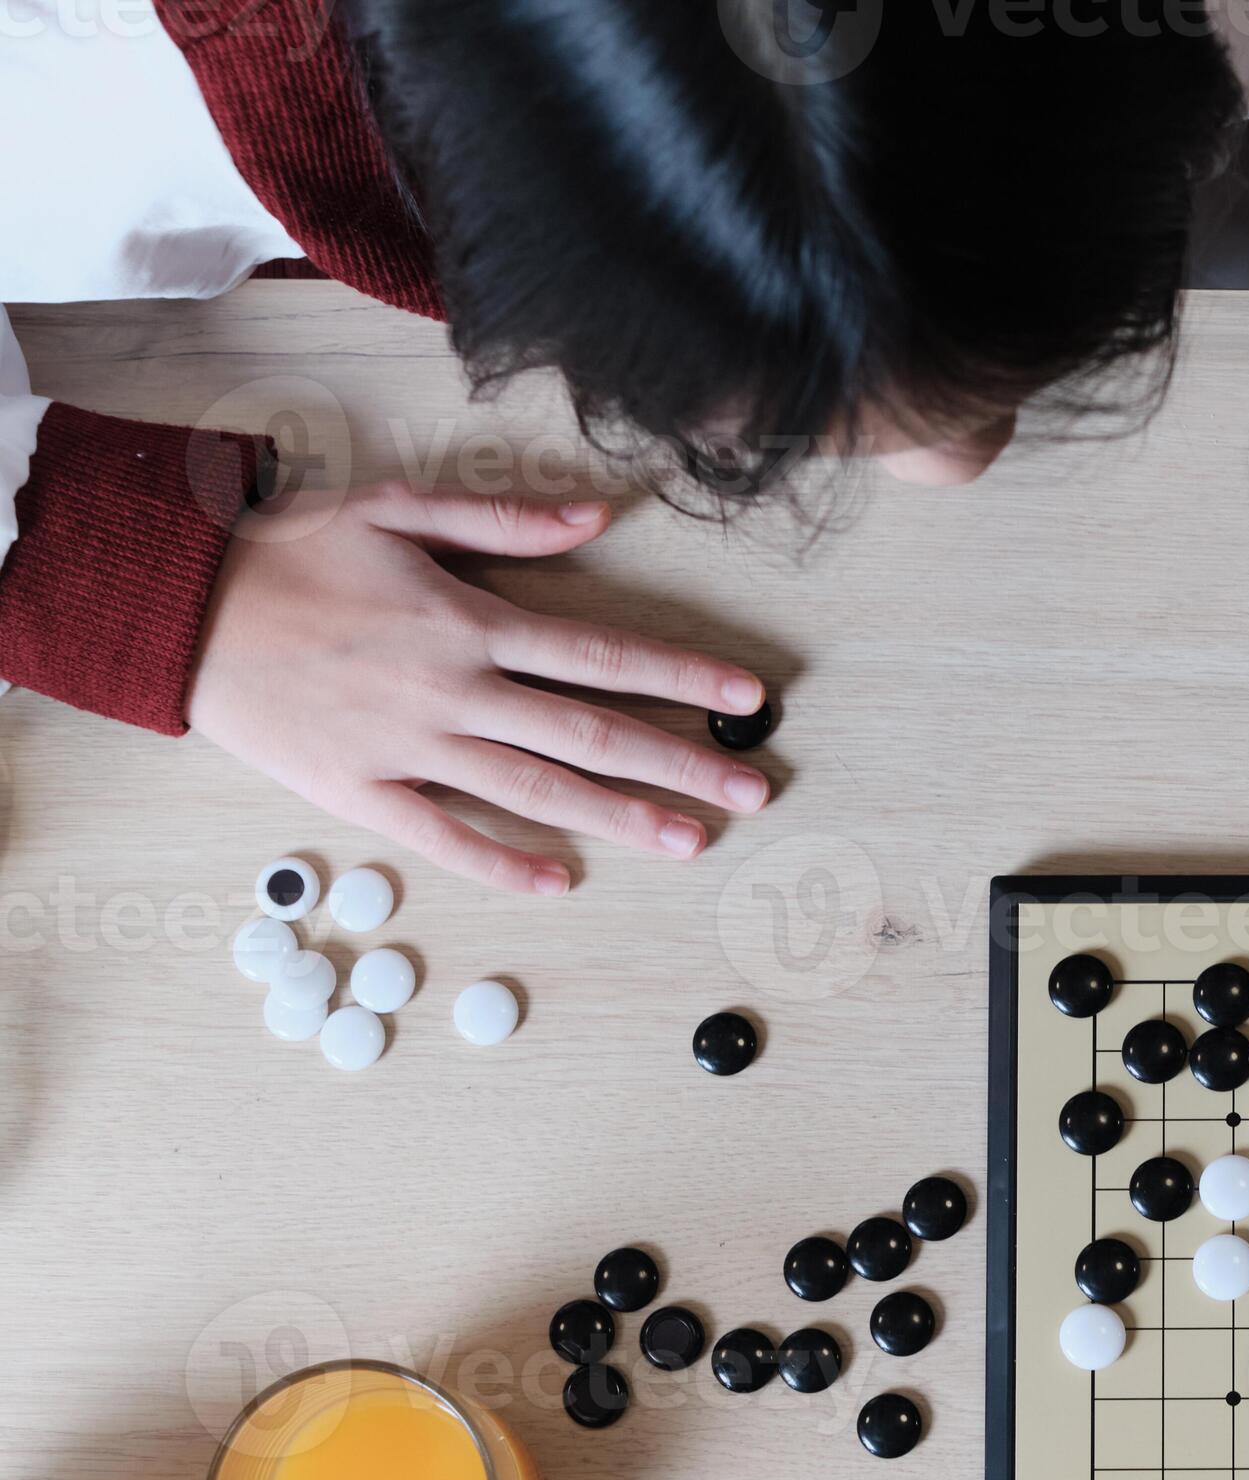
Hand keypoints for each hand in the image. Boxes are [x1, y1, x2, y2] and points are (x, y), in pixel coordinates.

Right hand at [187, 483, 770, 893]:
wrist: (173, 606)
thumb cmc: (285, 548)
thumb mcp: (393, 507)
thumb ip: (501, 519)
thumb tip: (599, 518)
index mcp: (468, 620)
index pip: (604, 655)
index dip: (684, 677)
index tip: (750, 700)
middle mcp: (452, 690)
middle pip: (590, 734)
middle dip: (679, 764)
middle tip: (752, 793)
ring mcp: (407, 747)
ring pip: (536, 792)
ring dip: (619, 818)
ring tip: (690, 842)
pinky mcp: (359, 791)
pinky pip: (444, 837)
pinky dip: (504, 862)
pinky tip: (561, 880)